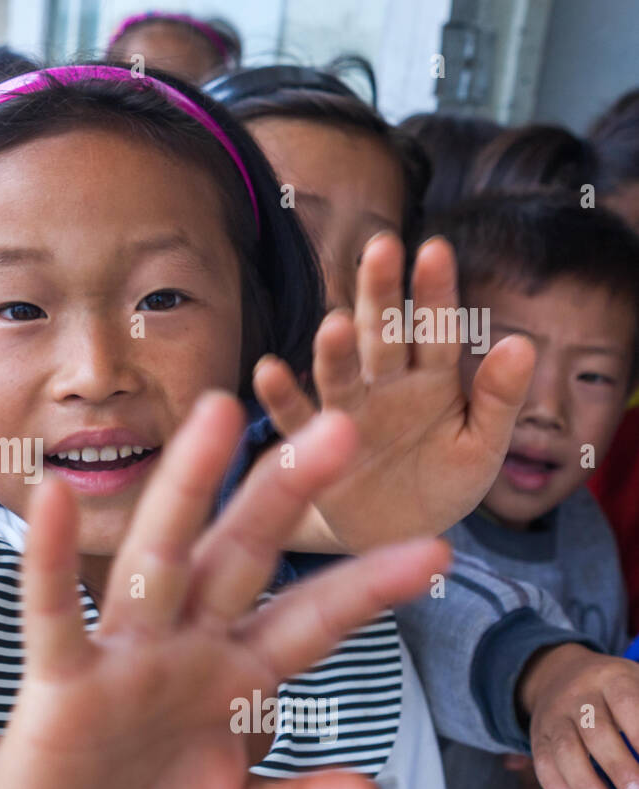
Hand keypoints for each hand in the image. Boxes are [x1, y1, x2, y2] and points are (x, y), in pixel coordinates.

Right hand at [0, 393, 451, 788]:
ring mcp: (122, 657)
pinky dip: (50, 559)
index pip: (310, 621)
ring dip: (185, 489)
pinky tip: (52, 497)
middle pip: (240, 558)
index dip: (367, 587)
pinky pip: (55, 612)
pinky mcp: (61, 681)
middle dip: (284, 496)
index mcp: (234, 678)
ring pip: (158, 561)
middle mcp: (183, 650)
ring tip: (217, 414)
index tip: (437, 550)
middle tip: (339, 428)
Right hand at [253, 233, 534, 552]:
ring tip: (334, 324)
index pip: (436, 328)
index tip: (433, 249)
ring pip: (340, 372)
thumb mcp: (484, 444)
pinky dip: (282, 397)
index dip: (434, 291)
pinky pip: (297, 419)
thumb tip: (523, 343)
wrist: (399, 535)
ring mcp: (348, 411)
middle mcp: (386, 384)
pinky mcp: (315, 445)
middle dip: (381, 294)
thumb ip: (500, 397)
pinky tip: (269, 370)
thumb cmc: (444, 481)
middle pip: (382, 334)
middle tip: (380, 248)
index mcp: (432, 378)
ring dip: (335, 350)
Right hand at [519, 643, 638, 788]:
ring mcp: (555, 716)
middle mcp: (579, 695)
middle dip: (620, 770)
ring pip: (566, 751)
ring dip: (586, 787)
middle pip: (597, 733)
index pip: (628, 705)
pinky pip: (542, 762)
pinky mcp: (538, 735)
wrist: (560, 672)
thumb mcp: (638, 686)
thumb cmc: (618, 689)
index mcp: (612, 678)